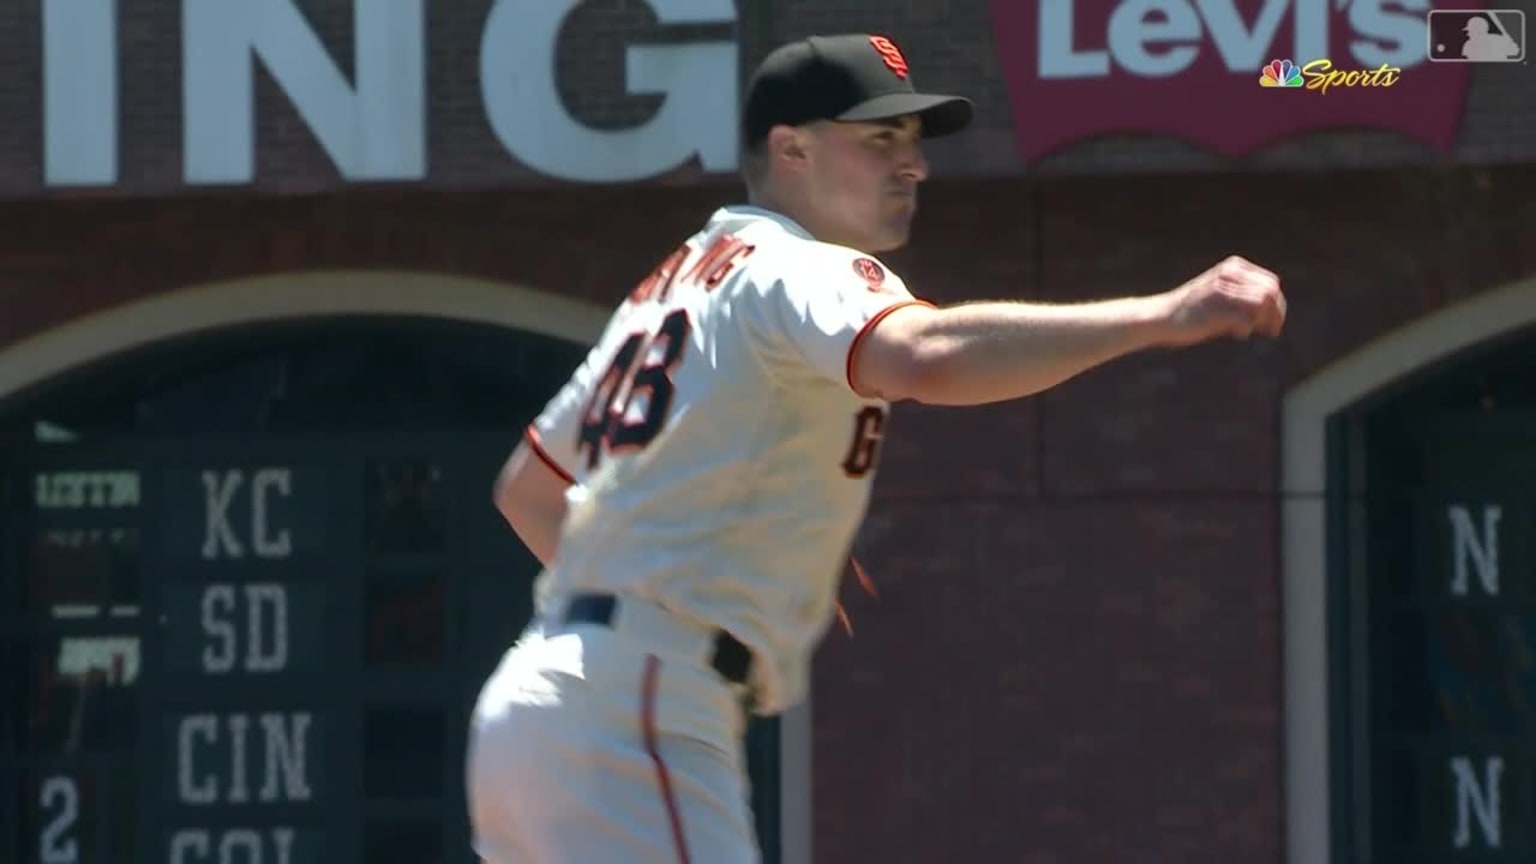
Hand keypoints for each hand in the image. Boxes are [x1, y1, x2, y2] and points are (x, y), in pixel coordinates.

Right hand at [1155, 256, 1286, 347]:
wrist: (1161, 317)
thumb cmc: (1192, 312)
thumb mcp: (1220, 295)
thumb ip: (1243, 297)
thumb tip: (1273, 313)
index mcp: (1233, 267)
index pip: (1271, 282)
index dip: (1278, 304)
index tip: (1273, 322)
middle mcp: (1230, 274)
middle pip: (1271, 292)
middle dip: (1276, 314)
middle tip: (1272, 331)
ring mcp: (1222, 289)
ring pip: (1263, 303)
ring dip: (1264, 321)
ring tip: (1254, 332)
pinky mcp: (1216, 308)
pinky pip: (1246, 320)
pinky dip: (1245, 329)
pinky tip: (1236, 335)